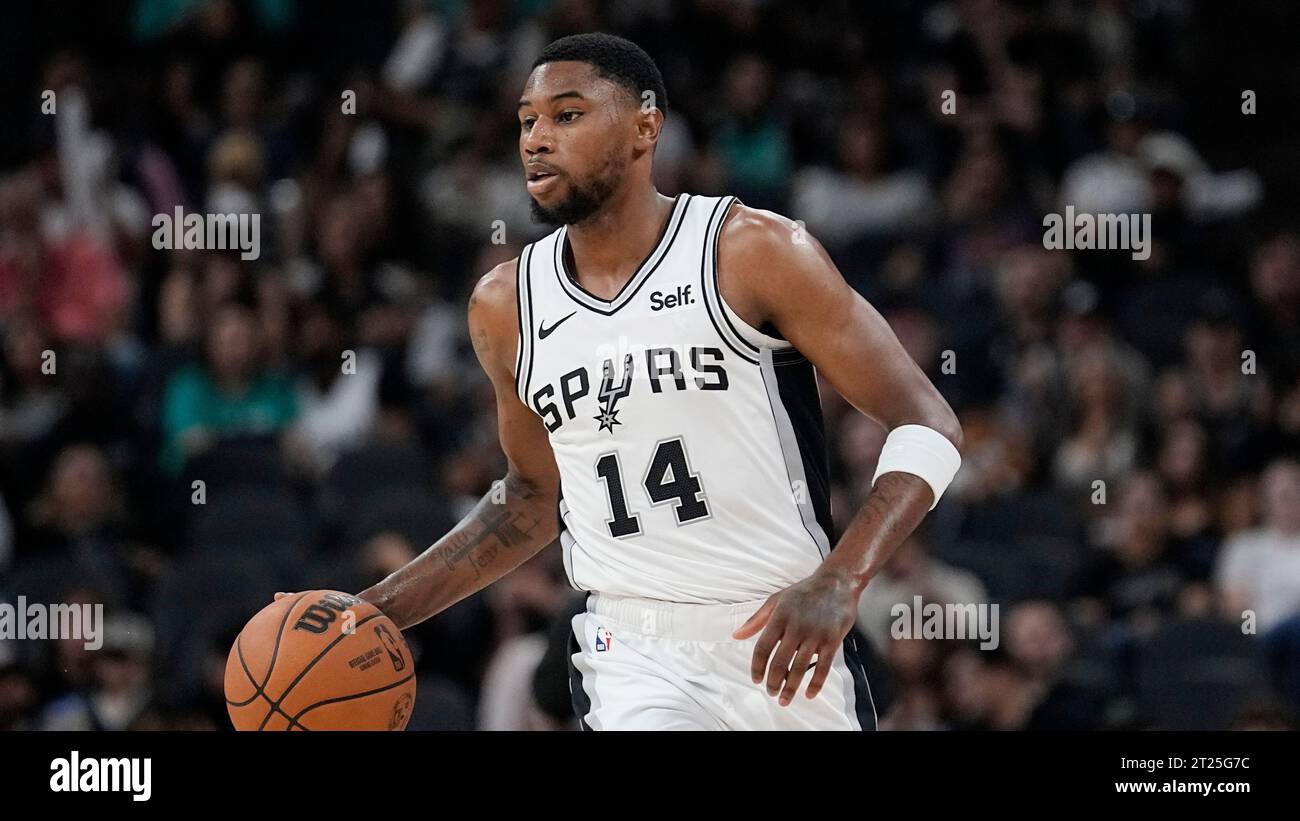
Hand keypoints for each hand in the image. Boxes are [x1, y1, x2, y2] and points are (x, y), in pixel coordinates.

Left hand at [732, 568, 860, 705]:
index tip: (756, 679)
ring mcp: (815, 634)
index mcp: (779, 617)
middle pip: (780, 662)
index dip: (757, 666)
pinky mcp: (832, 640)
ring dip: (790, 688)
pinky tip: (809, 694)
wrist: (836, 583)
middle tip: (770, 692)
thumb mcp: (776, 600)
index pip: (763, 647)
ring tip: (784, 699)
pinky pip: (822, 667)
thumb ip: (756, 620)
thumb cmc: (803, 592)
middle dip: (773, 682)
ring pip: (799, 668)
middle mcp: (796, 626)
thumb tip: (736, 635)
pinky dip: (815, 684)